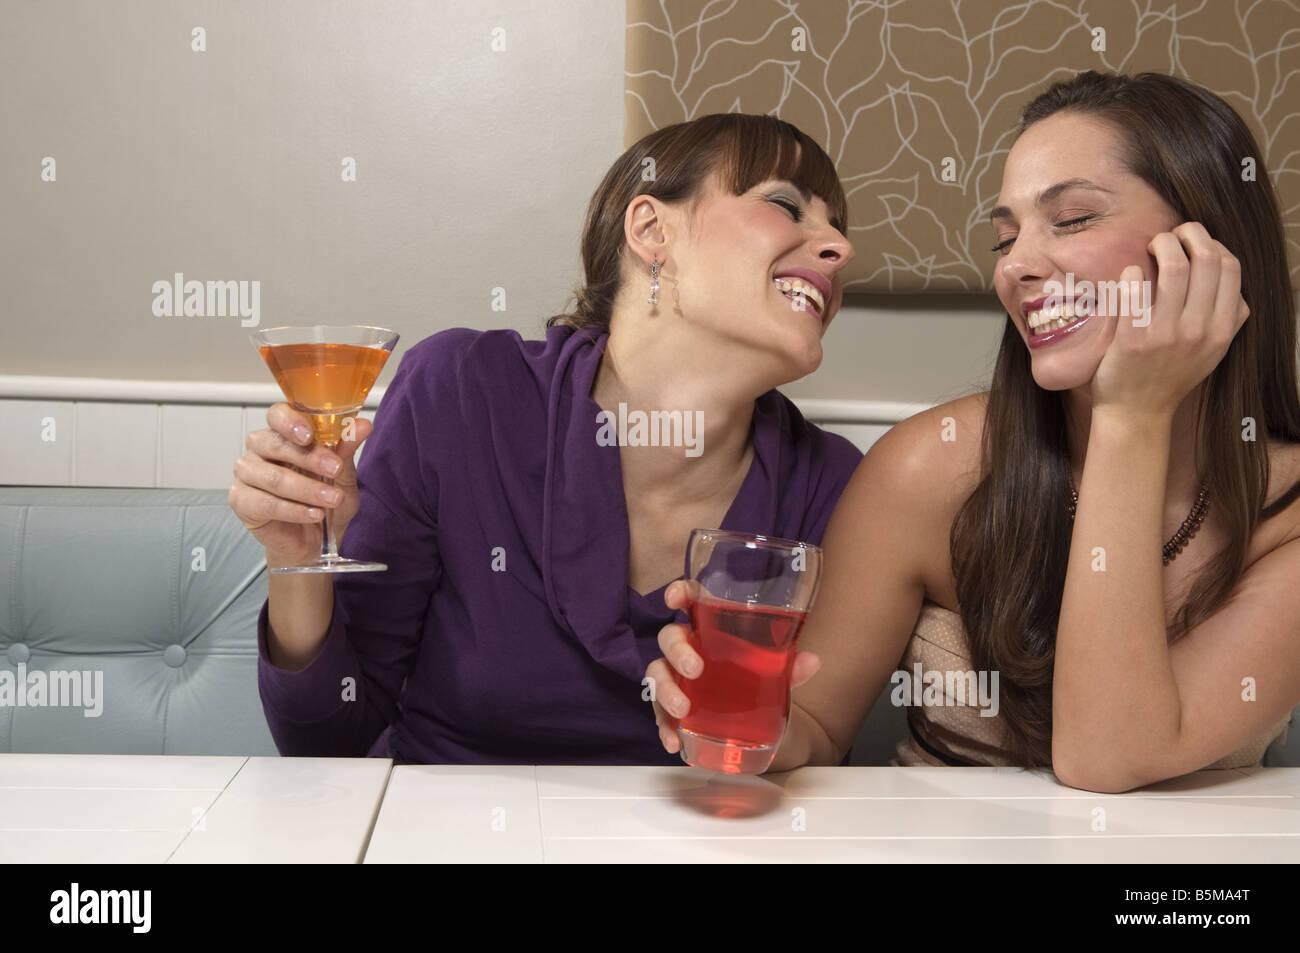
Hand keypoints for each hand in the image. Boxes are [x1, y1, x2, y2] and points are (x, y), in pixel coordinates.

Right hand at [228, 403, 372, 565]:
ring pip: (273, 478)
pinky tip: (314, 514)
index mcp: (283, 433)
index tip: (310, 435)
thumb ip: (346, 449)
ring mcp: (247, 474)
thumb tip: (363, 426)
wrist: (316, 539)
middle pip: (274, 444)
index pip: (277, 415)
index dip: (291, 422)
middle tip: (335, 469)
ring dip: (307, 489)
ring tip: (332, 499)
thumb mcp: (343, 475)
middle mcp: (260, 449)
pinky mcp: (241, 501)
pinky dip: (294, 510)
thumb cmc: (326, 500)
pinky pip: (266, 503)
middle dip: (309, 458)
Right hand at [646, 579, 821, 753]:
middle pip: (670, 639)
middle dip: (677, 651)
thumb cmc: (755, 680)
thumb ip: (789, 666)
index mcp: (710, 629)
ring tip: (683, 709)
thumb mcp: (774, 672)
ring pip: (657, 675)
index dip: (679, 593)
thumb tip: (812, 661)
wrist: (758, 722)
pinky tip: (673, 742)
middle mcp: (689, 649)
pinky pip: (661, 716)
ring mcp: (678, 680)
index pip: (690, 602)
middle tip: (694, 669)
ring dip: (665, 690)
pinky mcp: (674, 711)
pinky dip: (664, 728)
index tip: (673, 598)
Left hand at [1089, 222, 1249, 417]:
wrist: (1137, 413)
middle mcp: (1199, 330)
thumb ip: (1227, 317)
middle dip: (1188, 234)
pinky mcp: (1133, 338)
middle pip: (1205, 258)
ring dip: (1161, 244)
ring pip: (1173, 266)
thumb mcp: (1213, 351)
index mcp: (1222, 329)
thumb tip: (1229, 276)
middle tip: (1171, 235)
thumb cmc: (1172, 375)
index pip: (1231, 267)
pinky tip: (1130, 274)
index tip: (1196, 243)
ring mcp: (1166, 334)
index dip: (1213, 244)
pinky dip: (1132, 272)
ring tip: (1152, 246)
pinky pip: (1135, 287)